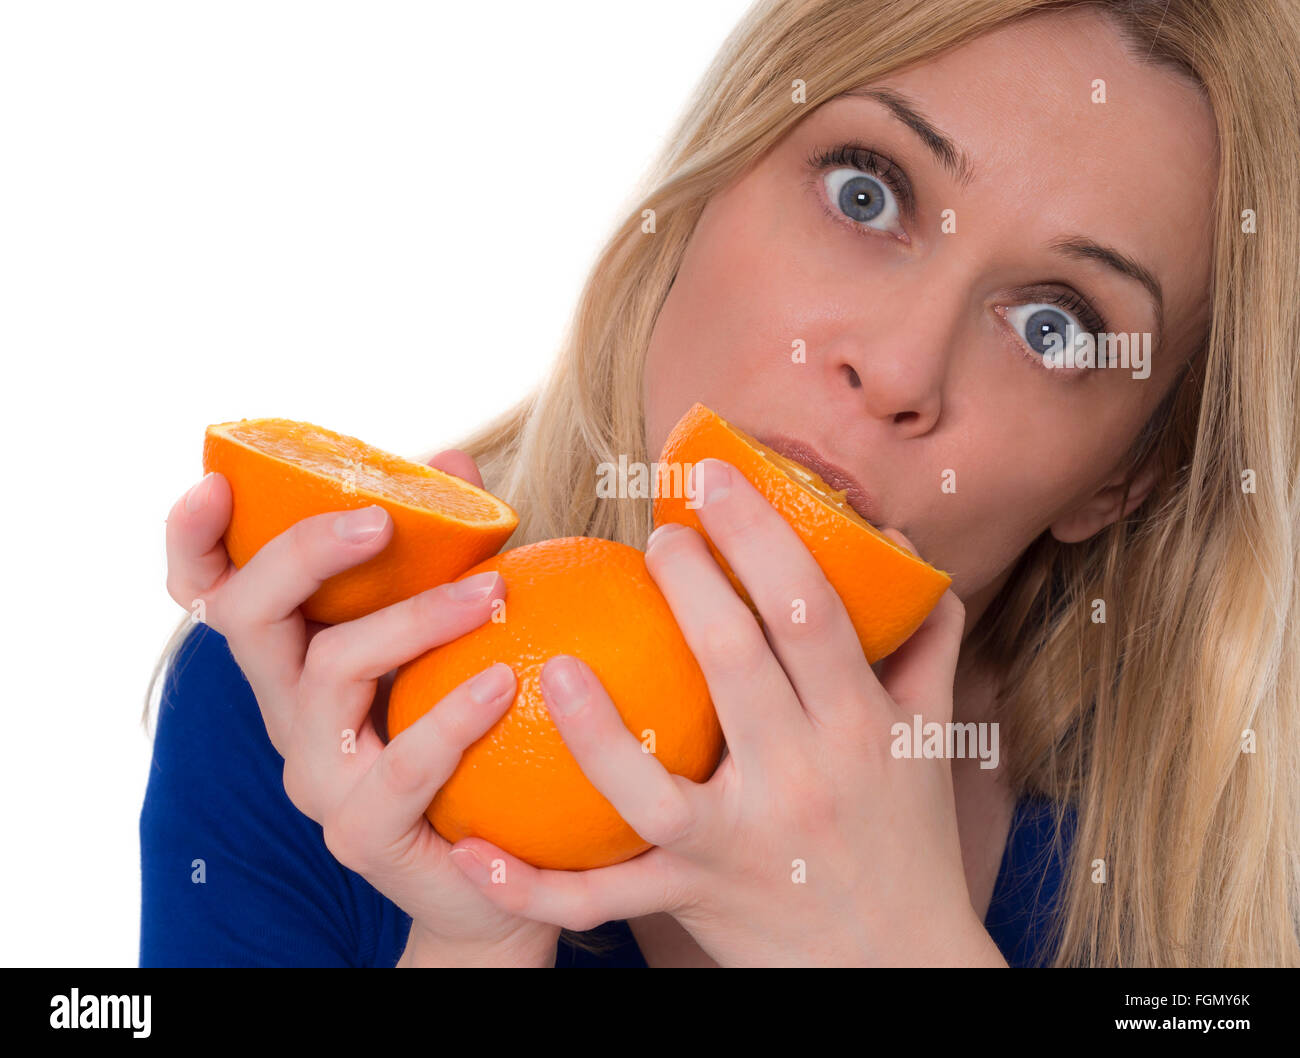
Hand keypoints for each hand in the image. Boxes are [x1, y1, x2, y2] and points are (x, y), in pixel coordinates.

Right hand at [164, 448, 559, 965]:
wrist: (489, 869)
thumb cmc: (470, 734)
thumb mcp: (450, 631)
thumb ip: (444, 551)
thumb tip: (452, 462)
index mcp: (293, 659)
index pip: (214, 594)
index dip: (195, 541)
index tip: (216, 483)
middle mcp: (286, 712)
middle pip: (248, 616)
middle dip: (301, 553)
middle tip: (379, 518)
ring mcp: (315, 775)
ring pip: (329, 673)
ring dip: (411, 621)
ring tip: (490, 594)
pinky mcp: (361, 831)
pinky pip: (400, 765)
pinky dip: (453, 717)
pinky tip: (504, 682)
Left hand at [445, 457, 1004, 966]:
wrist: (895, 966)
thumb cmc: (908, 839)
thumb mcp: (928, 738)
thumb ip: (920, 643)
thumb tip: (902, 556)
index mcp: (860, 726)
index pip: (810, 611)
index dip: (760, 534)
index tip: (713, 478)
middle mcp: (802, 779)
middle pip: (736, 664)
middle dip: (691, 584)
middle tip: (655, 535)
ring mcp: (741, 845)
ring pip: (654, 790)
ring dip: (595, 730)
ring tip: (554, 664)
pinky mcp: (694, 896)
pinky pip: (604, 899)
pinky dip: (534, 886)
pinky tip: (472, 853)